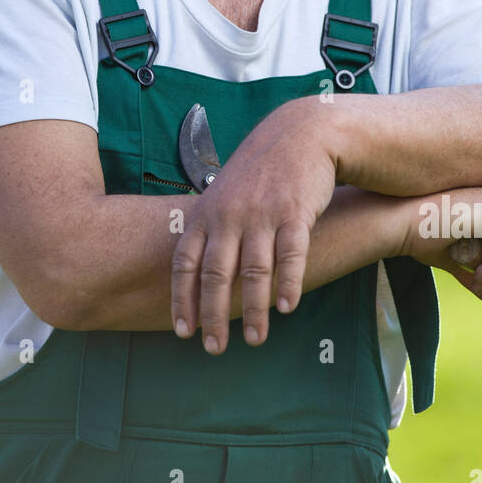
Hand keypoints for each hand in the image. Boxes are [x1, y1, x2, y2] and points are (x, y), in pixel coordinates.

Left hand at [171, 97, 336, 353]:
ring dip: (253, 310)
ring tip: (254, 340)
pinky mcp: (294, 212)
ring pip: (253, 271)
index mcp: (206, 213)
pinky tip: (286, 308)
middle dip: (212, 315)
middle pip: (215, 274)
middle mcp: (229, 215)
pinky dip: (287, 284)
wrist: (299, 134)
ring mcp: (261, 214)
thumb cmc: (258, 171)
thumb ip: (209, 228)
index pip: (185, 263)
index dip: (182, 299)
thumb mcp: (223, 194)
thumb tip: (194, 271)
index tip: (183, 332)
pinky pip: (290, 255)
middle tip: (215, 348)